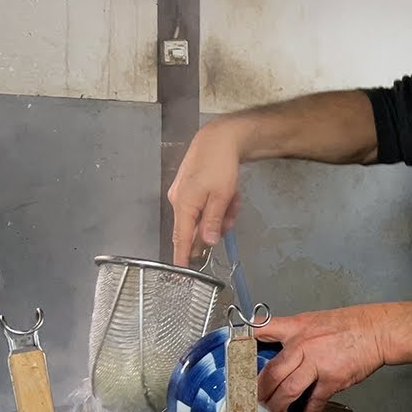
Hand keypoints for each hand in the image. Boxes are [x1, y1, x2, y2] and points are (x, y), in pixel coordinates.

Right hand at [168, 120, 245, 265]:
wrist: (219, 137)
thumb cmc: (220, 166)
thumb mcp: (222, 196)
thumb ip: (213, 222)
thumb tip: (207, 243)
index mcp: (183, 206)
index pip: (181, 239)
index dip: (183, 258)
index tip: (182, 274)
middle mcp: (178, 202)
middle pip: (195, 229)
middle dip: (215, 227)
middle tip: (231, 215)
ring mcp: (183, 194)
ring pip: (204, 217)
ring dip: (221, 213)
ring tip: (233, 199)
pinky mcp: (190, 188)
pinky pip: (204, 205)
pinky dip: (218, 203)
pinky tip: (229, 193)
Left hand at [254, 305, 390, 411]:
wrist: (376, 331)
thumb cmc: (349, 325)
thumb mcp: (315, 320)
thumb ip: (295, 333)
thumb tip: (280, 348)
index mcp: (297, 328)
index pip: (263, 330)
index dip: (246, 342)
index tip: (236, 356)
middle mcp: (303, 346)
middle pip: (272, 372)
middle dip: (261, 390)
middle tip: (256, 398)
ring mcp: (317, 364)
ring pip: (288, 390)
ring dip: (278, 404)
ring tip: (275, 410)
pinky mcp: (332, 380)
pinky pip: (315, 401)